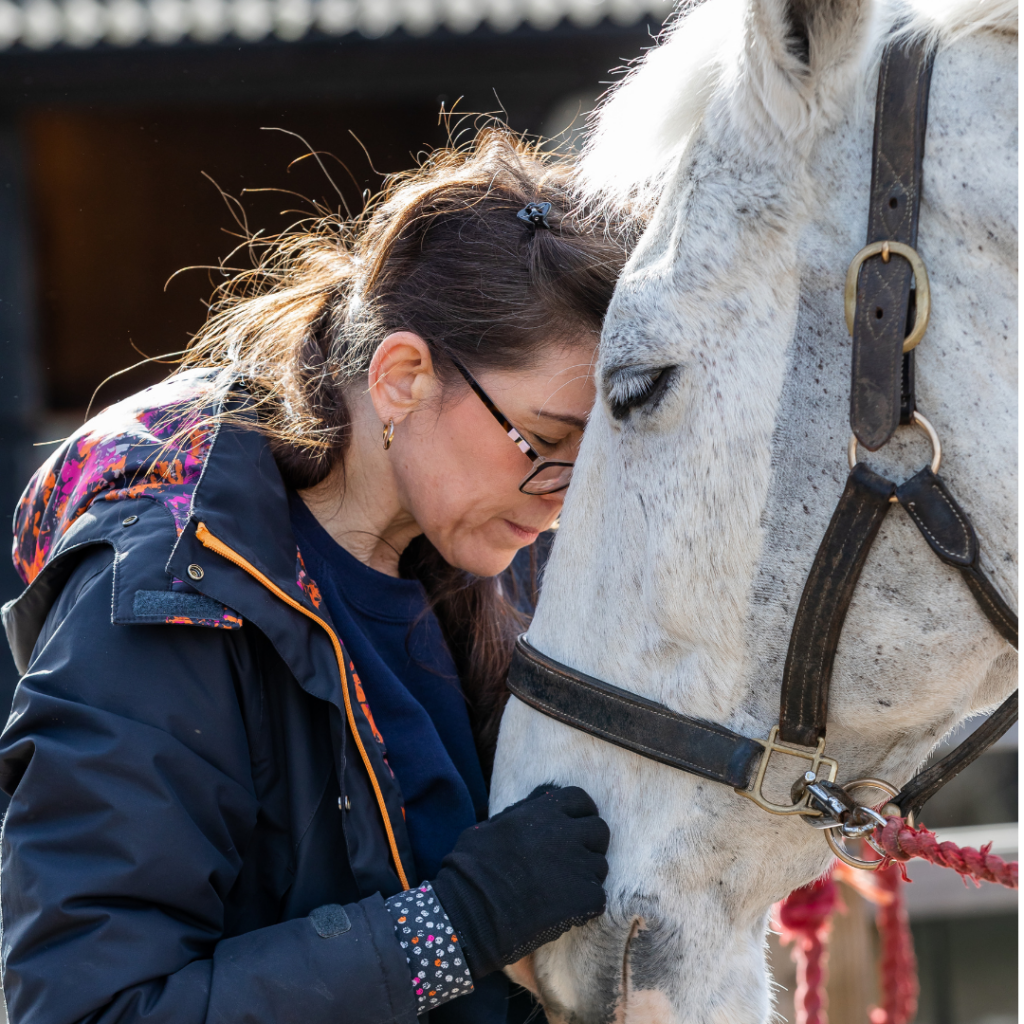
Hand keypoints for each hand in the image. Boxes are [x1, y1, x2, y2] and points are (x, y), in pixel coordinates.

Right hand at [431, 785, 609, 978]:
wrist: (468, 913)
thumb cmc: (471, 869)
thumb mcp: (493, 824)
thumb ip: (526, 810)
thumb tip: (544, 797)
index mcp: (542, 812)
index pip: (581, 800)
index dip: (579, 814)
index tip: (572, 828)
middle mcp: (564, 833)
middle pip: (599, 830)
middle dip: (589, 844)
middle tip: (571, 862)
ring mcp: (577, 865)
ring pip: (600, 866)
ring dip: (585, 877)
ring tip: (560, 891)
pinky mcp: (583, 898)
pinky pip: (597, 897)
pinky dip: (584, 907)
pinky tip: (562, 912)